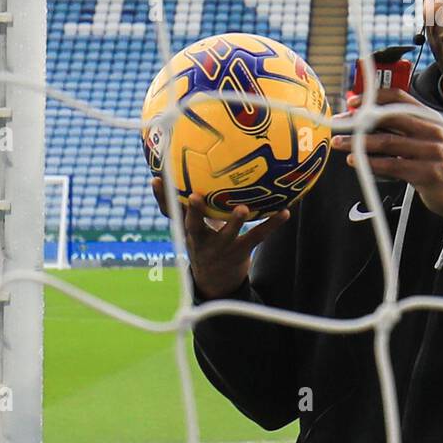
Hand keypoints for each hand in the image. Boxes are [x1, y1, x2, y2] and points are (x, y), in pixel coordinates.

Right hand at [151, 177, 289, 299]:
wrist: (216, 280)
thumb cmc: (205, 239)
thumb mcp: (194, 223)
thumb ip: (192, 200)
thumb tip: (191, 162)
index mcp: (187, 229)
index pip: (169, 212)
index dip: (161, 197)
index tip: (157, 180)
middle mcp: (200, 239)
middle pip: (192, 226)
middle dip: (193, 211)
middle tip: (195, 196)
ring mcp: (220, 247)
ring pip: (227, 234)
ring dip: (234, 221)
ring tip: (242, 208)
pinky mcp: (240, 252)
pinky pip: (257, 236)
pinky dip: (272, 224)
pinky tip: (285, 212)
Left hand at [331, 89, 442, 221]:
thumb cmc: (439, 165)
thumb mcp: (426, 140)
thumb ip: (402, 129)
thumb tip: (366, 121)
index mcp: (431, 118)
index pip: (400, 98)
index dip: (374, 97)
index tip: (353, 103)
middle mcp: (433, 131)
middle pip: (390, 117)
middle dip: (360, 121)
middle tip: (341, 125)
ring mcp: (432, 151)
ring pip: (388, 142)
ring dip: (359, 143)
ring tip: (342, 145)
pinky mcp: (428, 172)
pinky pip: (393, 165)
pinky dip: (371, 163)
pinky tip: (358, 162)